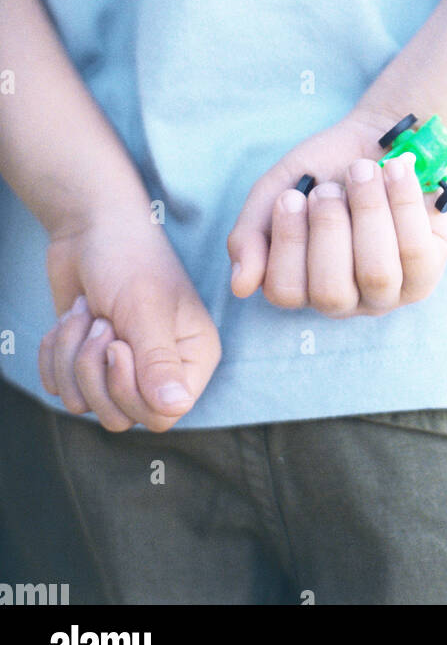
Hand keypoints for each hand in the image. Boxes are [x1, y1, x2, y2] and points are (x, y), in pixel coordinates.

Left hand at [38, 212, 221, 432]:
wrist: (90, 228)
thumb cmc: (129, 258)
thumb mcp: (145, 308)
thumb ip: (158, 362)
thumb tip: (175, 409)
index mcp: (193, 357)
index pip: (163, 414)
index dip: (129, 389)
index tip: (117, 345)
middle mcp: (161, 370)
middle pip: (120, 416)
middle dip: (94, 369)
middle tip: (101, 323)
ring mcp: (122, 369)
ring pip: (84, 404)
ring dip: (71, 355)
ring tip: (86, 314)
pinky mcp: (88, 363)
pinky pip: (60, 389)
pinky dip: (54, 354)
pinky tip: (71, 319)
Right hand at [227, 108, 446, 315]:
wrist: (383, 135)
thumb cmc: (327, 168)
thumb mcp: (280, 187)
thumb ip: (252, 233)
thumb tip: (241, 285)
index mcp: (303, 283)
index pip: (285, 291)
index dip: (289, 241)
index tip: (294, 195)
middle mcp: (347, 299)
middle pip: (331, 291)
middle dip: (329, 228)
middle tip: (329, 188)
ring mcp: (390, 292)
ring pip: (376, 273)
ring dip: (367, 211)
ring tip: (363, 172)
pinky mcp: (427, 271)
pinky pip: (416, 251)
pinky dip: (402, 203)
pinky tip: (395, 171)